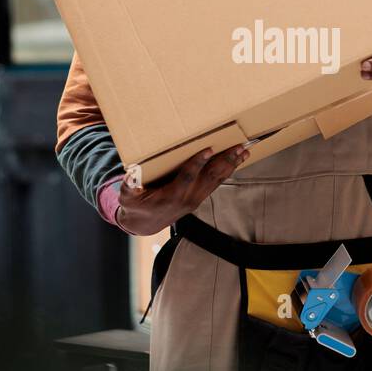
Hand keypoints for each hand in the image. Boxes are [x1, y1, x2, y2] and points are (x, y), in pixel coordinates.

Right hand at [116, 142, 249, 235]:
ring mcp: (195, 199)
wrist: (144, 224)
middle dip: (225, 161)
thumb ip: (129, 186)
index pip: (187, 177)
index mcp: (171, 196)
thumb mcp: (127, 196)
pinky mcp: (199, 198)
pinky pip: (216, 183)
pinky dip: (227, 171)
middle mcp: (187, 199)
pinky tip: (236, 161)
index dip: (197, 163)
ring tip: (244, 151)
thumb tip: (130, 176)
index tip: (208, 149)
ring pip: (217, 180)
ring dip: (231, 165)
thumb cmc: (135, 204)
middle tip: (238, 147)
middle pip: (210, 178)